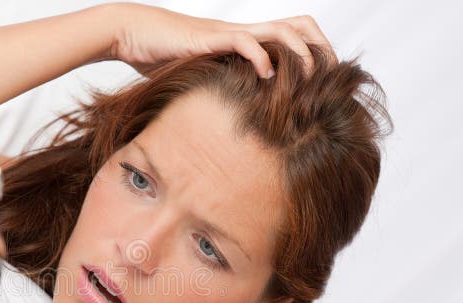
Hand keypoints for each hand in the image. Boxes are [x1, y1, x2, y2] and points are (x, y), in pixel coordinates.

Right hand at [107, 3, 333, 77]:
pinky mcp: (212, 39)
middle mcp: (243, 33)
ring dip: (301, 54)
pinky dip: (262, 58)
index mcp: (244, 41)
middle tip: (330, 79)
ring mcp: (230, 34)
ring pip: (282, 31)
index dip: (313, 53)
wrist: (132, 34)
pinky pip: (245, 42)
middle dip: (321, 50)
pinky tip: (267, 78)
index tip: (323, 81)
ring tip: (308, 80)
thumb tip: (232, 116)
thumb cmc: (159, 56)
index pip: (292, 36)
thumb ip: (217, 87)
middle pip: (300, 25)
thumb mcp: (196, 77)